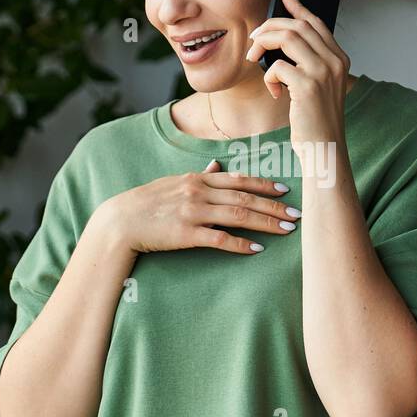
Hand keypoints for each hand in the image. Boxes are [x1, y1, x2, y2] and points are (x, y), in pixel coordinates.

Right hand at [98, 159, 298, 254]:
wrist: (120, 222)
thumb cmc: (147, 203)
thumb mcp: (173, 182)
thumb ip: (199, 176)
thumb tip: (217, 166)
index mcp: (197, 179)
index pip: (238, 179)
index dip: (264, 184)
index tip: (285, 189)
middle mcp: (198, 192)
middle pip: (245, 198)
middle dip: (274, 206)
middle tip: (297, 214)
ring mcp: (192, 212)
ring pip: (238, 216)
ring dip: (266, 223)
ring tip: (287, 230)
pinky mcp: (186, 234)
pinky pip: (219, 239)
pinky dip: (240, 244)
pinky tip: (257, 249)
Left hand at [244, 0, 350, 147]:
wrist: (324, 149)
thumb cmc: (316, 120)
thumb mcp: (317, 86)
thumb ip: (307, 63)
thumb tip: (280, 40)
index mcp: (339, 59)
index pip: (316, 22)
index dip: (298, 5)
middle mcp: (335, 61)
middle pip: (298, 25)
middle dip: (270, 26)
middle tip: (254, 39)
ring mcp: (323, 72)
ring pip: (287, 36)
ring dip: (263, 43)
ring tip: (254, 57)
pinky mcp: (308, 85)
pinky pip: (277, 66)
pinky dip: (268, 76)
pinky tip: (274, 91)